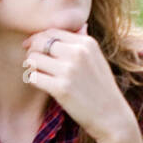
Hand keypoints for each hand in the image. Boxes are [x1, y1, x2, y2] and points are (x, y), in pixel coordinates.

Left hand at [21, 22, 138, 142]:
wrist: (111, 116)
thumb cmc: (102, 88)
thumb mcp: (98, 59)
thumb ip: (85, 42)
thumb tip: (80, 26)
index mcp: (87, 43)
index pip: (51, 32)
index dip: (37, 38)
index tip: (31, 47)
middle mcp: (78, 53)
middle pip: (39, 43)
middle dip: (32, 52)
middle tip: (34, 63)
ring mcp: (69, 70)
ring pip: (33, 59)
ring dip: (31, 67)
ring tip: (39, 74)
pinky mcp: (61, 88)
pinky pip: (33, 77)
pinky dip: (33, 80)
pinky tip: (41, 84)